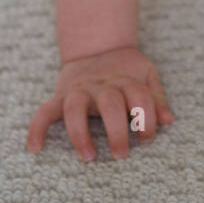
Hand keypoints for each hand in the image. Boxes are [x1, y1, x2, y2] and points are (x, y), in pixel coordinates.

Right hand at [26, 46, 174, 161]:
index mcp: (126, 80)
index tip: (146, 139)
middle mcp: (102, 85)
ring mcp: (79, 90)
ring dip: (80, 133)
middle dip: (116, 129)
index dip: (147, 118)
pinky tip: (34, 148)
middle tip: (122, 154)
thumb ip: (156, 98)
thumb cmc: (127, 70)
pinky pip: (44, 111)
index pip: (140, 97)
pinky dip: (37, 128)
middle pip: (109, 103)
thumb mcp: (146, 76)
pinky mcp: (61, 96)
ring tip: (88, 157)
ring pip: (75, 107)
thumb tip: (168, 121)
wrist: (98, 46)